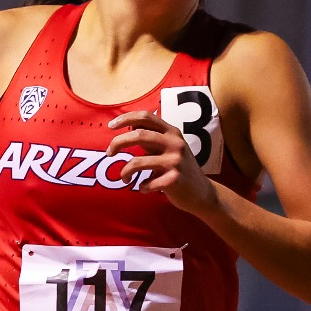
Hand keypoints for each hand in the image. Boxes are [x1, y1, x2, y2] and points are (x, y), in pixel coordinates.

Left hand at [106, 111, 220, 217]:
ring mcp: (175, 161)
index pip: (146, 117)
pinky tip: (144, 188)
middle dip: (118, 143)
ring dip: (125, 171)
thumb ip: (152, 136)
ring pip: (138, 162)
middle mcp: (174, 143)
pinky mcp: (174, 180)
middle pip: (139, 135)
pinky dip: (141, 187)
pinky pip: (146, 183)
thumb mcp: (170, 147)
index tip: (111, 126)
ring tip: (124, 177)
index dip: (126, 119)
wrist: (202, 193)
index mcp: (172, 132)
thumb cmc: (180, 168)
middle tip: (108, 153)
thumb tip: (131, 124)